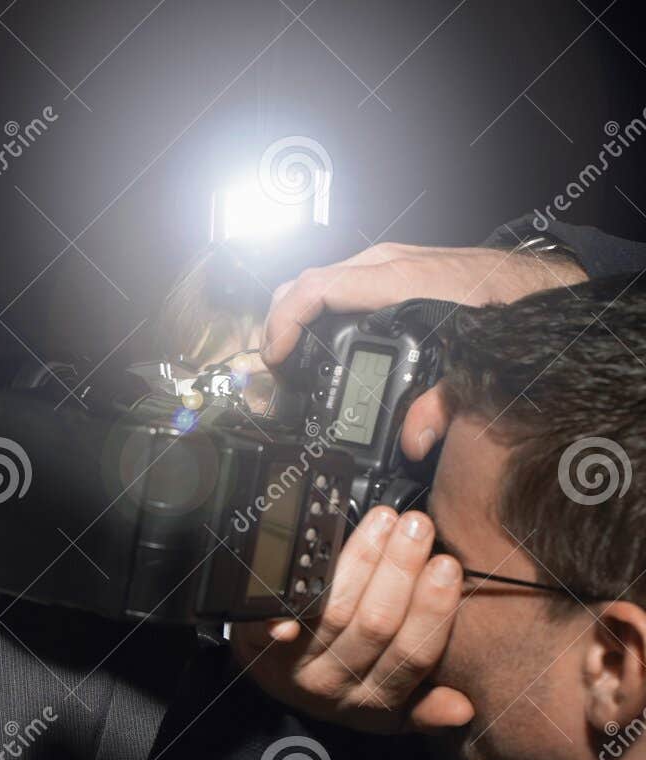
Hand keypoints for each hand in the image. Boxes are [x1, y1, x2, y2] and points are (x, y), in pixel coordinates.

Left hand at [231, 505, 472, 732]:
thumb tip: (462, 709)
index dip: (432, 612)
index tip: (446, 566)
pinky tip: (305, 567)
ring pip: (332, 608)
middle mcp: (332, 684)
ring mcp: (292, 663)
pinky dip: (288, 599)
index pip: (411, 656)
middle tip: (417, 526)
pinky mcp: (256, 643)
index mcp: (373, 702)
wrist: (274, 681)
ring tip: (383, 521)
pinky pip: (273, 615)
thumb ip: (424, 707)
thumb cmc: (344, 684)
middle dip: (399, 571)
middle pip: (373, 624)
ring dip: (361, 560)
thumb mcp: (388, 712)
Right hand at [263, 244, 584, 458]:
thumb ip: (444, 402)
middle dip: (279, 322)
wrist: (541, 280)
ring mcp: (388, 262)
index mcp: (401, 282)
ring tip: (292, 355)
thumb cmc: (512, 308)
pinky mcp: (392, 268)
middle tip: (276, 366)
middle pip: (307, 280)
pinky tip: (322, 337)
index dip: (285, 321)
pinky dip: (319, 308)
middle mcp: (387, 264)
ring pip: (319, 279)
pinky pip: (339, 282)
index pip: (318, 288)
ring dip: (297, 315)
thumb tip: (413, 441)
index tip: (275, 356)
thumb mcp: (480, 361)